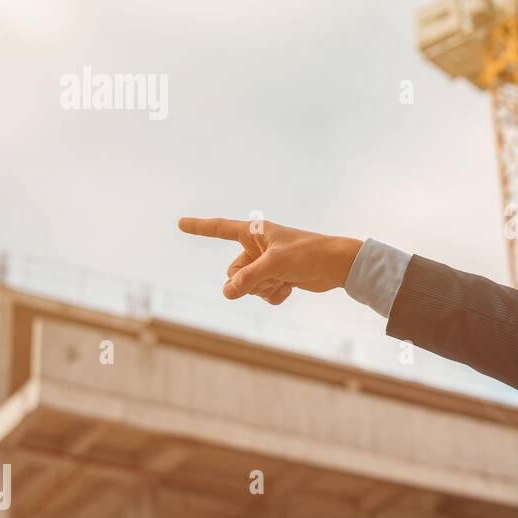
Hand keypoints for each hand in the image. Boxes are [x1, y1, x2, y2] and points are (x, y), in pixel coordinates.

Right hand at [177, 216, 361, 303]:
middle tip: (268, 277)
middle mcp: (258, 247)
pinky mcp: (279, 278)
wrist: (337, 266)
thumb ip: (248, 278)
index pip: (220, 229)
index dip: (200, 227)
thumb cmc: (307, 254)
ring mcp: (267, 264)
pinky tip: (290, 289)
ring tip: (284, 280)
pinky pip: (263, 293)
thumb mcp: (274, 265)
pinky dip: (274, 294)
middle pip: (233, 271)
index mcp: (254, 232)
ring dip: (263, 288)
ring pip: (248, 285)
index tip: (180, 223)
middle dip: (247, 281)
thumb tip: (227, 292)